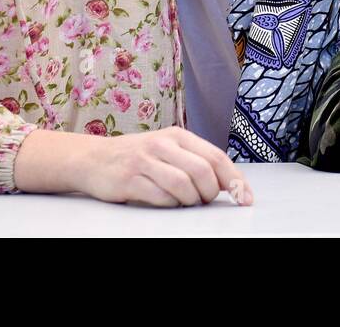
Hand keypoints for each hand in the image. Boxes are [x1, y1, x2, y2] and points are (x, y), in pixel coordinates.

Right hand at [78, 126, 252, 206]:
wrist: (93, 158)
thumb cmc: (138, 156)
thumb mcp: (168, 149)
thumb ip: (195, 161)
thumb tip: (229, 182)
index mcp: (178, 136)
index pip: (217, 157)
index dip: (235, 180)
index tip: (246, 197)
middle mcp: (163, 144)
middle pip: (203, 172)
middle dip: (210, 193)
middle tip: (204, 201)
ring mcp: (145, 161)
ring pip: (184, 186)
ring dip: (190, 200)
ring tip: (185, 201)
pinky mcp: (130, 180)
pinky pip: (161, 197)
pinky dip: (170, 205)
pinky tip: (166, 201)